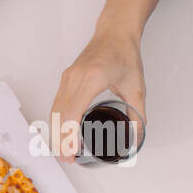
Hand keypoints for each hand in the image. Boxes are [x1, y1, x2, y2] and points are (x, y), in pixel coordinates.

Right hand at [49, 29, 145, 161]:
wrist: (114, 33)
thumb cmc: (124, 54)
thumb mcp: (137, 86)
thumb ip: (137, 113)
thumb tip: (137, 135)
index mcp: (92, 79)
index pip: (72, 114)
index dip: (69, 137)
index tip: (72, 153)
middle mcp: (75, 79)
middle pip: (59, 116)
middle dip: (61, 141)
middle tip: (68, 159)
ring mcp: (67, 79)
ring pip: (54, 111)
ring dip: (57, 132)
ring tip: (64, 150)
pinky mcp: (65, 79)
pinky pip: (56, 104)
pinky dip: (57, 121)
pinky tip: (63, 132)